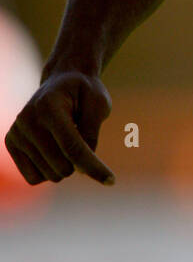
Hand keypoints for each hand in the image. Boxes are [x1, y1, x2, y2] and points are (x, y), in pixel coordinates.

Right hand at [4, 71, 114, 185]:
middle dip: (80, 162)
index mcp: (49, 106)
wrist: (61, 80)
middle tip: (82, 137)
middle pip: (62, 165)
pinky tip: (54, 151)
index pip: (73, 147)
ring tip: (66, 139)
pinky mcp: (12, 144)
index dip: (93, 167)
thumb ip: (91, 133)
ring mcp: (16, 133)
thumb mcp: (99, 104)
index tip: (111, 181)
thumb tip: (81, 168)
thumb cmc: (84, 92)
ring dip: (66, 165)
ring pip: (49, 175)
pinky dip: (49, 171)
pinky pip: (34, 177)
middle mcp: (27, 120)